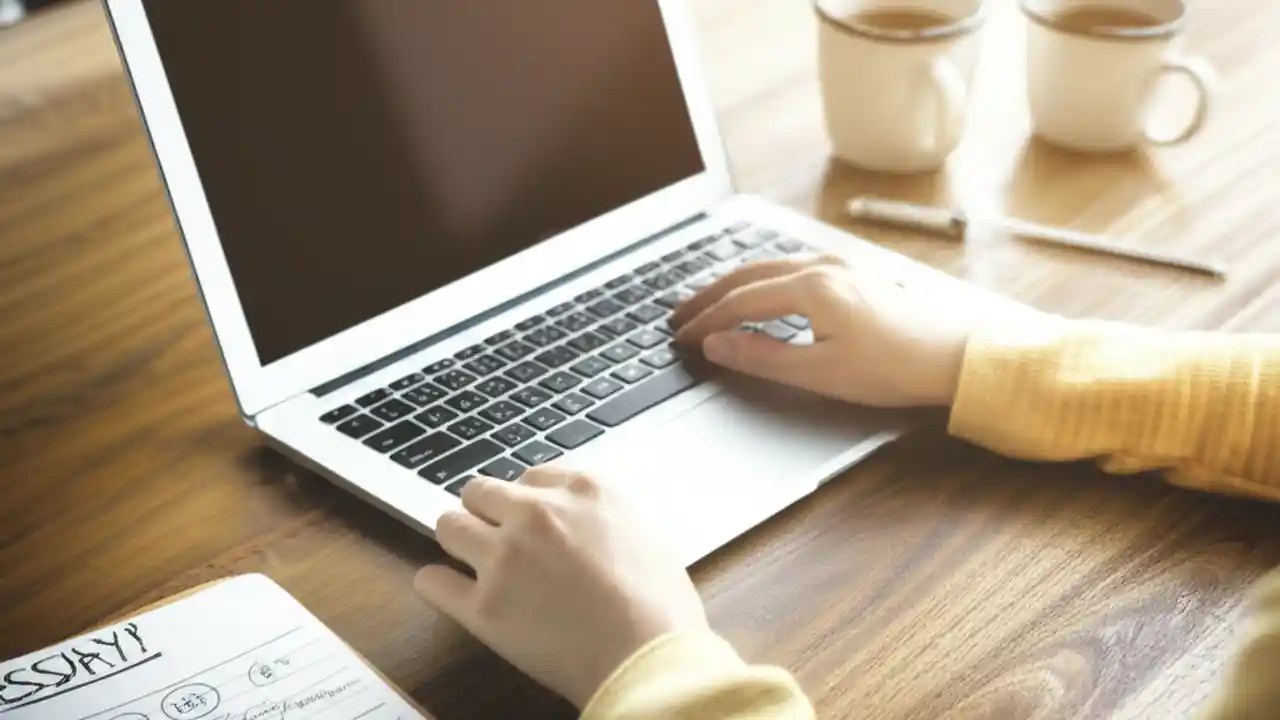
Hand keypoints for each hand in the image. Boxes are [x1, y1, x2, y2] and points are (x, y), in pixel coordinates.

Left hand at [414, 468, 706, 708]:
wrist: (648, 658)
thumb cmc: (662, 608)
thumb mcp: (647, 535)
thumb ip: (605, 519)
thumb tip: (586, 527)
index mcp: (584, 489)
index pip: (531, 474)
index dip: (527, 498)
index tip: (528, 516)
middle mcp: (537, 512)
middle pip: (481, 491)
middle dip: (485, 512)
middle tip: (495, 536)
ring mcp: (504, 557)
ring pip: (448, 525)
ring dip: (457, 540)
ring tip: (469, 559)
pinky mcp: (482, 606)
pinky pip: (431, 581)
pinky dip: (436, 584)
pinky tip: (446, 589)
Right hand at [671, 253, 1031, 407]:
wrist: (957, 356)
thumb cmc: (894, 367)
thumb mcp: (821, 372)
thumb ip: (763, 356)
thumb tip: (717, 345)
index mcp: (810, 288)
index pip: (740, 302)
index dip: (706, 321)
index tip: (681, 337)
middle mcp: (821, 266)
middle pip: (748, 275)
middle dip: (709, 295)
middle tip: (679, 314)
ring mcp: (840, 265)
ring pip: (769, 267)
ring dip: (734, 284)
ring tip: (709, 302)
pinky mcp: (854, 273)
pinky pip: (792, 267)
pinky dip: (762, 280)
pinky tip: (760, 293)